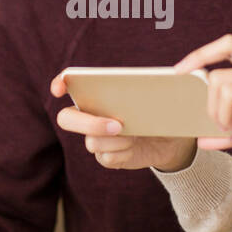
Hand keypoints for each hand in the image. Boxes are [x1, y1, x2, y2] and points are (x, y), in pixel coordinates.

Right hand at [49, 70, 197, 171]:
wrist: (171, 137)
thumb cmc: (161, 108)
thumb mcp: (160, 94)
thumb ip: (156, 83)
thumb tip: (171, 74)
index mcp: (97, 92)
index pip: (68, 82)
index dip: (59, 83)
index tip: (59, 89)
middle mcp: (89, 115)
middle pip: (67, 119)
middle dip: (89, 123)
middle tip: (117, 125)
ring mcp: (95, 138)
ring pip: (92, 142)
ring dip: (117, 140)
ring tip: (136, 135)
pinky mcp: (106, 156)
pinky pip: (105, 157)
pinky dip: (122, 153)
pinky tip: (134, 147)